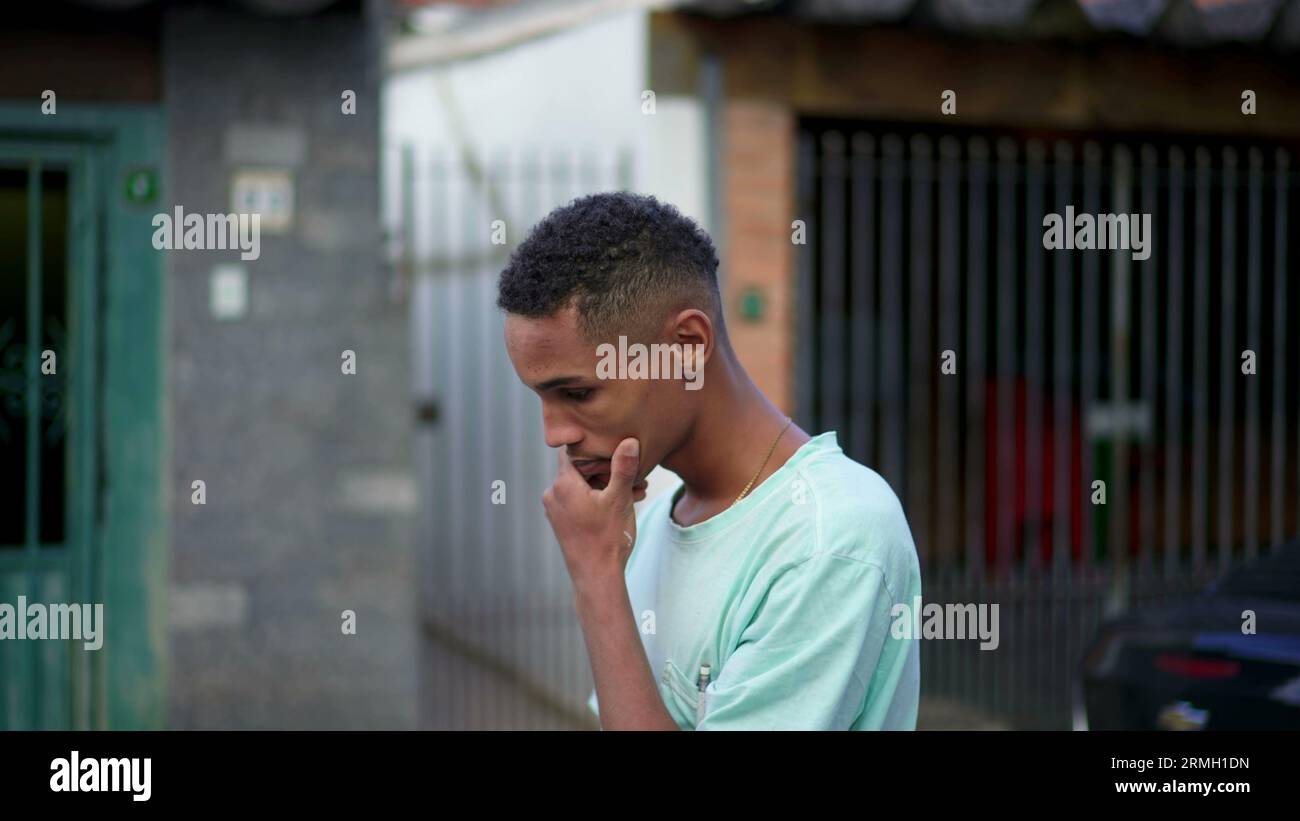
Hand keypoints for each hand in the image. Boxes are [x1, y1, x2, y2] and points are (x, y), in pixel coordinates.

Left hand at [543, 438, 641, 589]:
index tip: (616, 452)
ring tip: (636, 492)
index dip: (596, 449)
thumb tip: (629, 441)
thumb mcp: (620, 498)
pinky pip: (580, 501)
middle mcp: (553, 494)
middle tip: (637, 477)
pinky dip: (600, 499)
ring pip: (584, 487)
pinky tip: (623, 505)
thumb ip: (623, 467)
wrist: (597, 577)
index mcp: (563, 484)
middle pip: (582, 470)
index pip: (574, 451)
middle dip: (610, 471)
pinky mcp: (562, 522)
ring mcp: (556, 510)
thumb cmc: (607, 538)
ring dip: (609, 486)